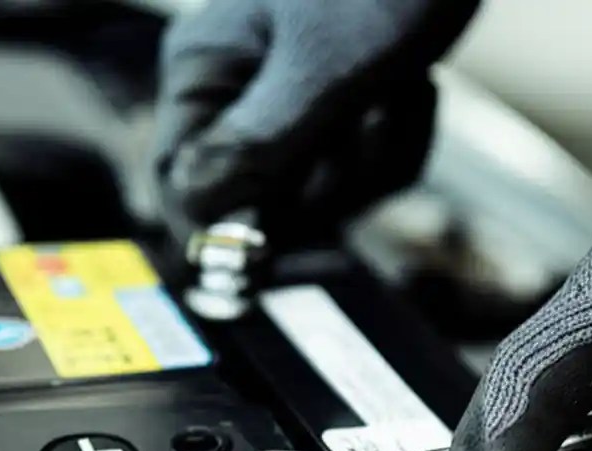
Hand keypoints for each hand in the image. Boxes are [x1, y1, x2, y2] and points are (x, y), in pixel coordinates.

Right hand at [152, 0, 478, 240]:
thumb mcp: (323, 67)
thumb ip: (259, 143)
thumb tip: (199, 210)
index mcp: (207, 70)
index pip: (179, 183)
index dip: (222, 225)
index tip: (269, 241)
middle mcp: (239, 92)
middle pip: (261, 203)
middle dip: (329, 181)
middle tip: (365, 119)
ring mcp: (292, 106)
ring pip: (322, 194)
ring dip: (376, 159)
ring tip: (397, 92)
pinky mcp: (341, 114)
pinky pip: (364, 172)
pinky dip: (400, 142)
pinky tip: (413, 93)